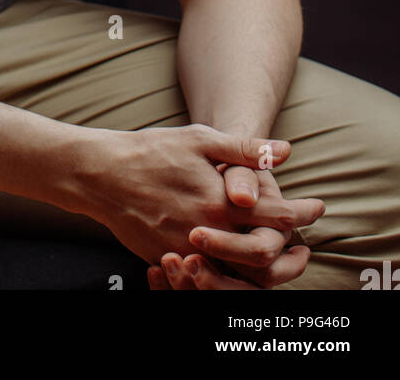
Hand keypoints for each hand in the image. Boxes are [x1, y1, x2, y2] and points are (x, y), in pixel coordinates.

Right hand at [76, 124, 324, 267]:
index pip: (276, 215)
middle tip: (304, 245)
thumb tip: (285, 151)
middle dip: (290, 253)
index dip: (302, 213)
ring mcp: (188, 251)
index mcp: (219, 202)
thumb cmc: (151, 151)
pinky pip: (206, 278)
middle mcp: (208, 233)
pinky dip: (228, 275)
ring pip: (237, 276)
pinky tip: (236, 265)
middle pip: (264, 257)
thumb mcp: (199, 139)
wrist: (101, 175)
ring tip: (277, 258)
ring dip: (263, 270)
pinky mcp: (169, 260)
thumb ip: (244, 148)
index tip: (317, 208)